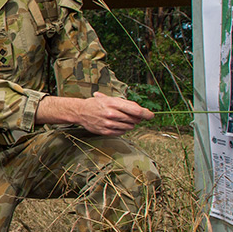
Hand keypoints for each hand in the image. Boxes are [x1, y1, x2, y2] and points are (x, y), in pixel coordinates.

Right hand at [36, 92, 152, 136]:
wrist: (80, 111)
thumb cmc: (98, 103)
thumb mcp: (111, 99)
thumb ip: (126, 104)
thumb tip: (142, 110)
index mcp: (114, 103)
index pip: (136, 110)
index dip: (146, 114)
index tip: (151, 115)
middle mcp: (112, 114)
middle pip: (134, 120)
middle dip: (137, 119)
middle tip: (133, 117)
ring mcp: (108, 123)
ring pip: (129, 127)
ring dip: (130, 124)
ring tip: (122, 120)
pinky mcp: (105, 131)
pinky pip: (121, 133)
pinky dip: (122, 130)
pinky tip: (117, 125)